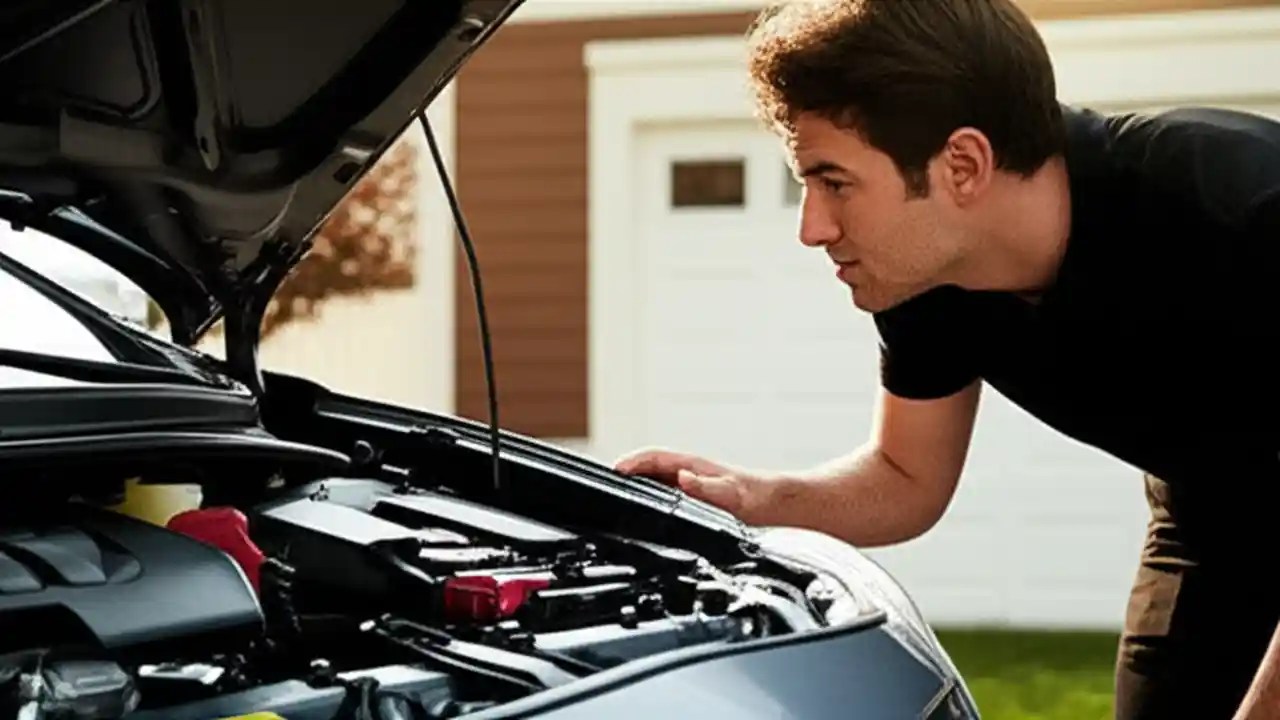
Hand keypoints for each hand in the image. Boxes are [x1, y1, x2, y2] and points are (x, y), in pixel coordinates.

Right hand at [613, 447, 766, 521]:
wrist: (771, 502)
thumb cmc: (754, 496)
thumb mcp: (730, 493)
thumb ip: (706, 486)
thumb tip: (683, 478)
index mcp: (692, 465)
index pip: (654, 456)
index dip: (632, 462)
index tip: (615, 470)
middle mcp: (687, 470)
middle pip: (648, 466)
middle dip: (627, 472)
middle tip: (607, 484)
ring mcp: (688, 481)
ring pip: (654, 477)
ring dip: (636, 482)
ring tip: (617, 495)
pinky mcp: (692, 493)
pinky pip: (663, 490)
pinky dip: (649, 493)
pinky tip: (644, 507)